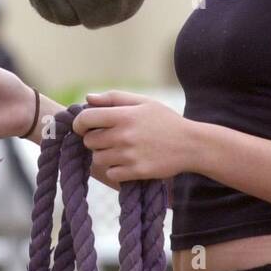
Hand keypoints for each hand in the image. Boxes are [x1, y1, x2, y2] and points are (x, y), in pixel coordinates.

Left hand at [73, 91, 192, 182]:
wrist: (191, 145)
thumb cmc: (165, 120)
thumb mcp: (143, 102)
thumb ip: (114, 98)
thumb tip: (88, 98)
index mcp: (124, 115)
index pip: (86, 119)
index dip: (79, 124)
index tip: (83, 127)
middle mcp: (124, 135)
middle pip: (89, 141)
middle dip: (94, 140)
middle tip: (107, 139)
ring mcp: (129, 155)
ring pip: (98, 159)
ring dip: (104, 155)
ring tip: (118, 151)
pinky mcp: (136, 171)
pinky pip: (111, 173)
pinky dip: (114, 169)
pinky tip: (126, 163)